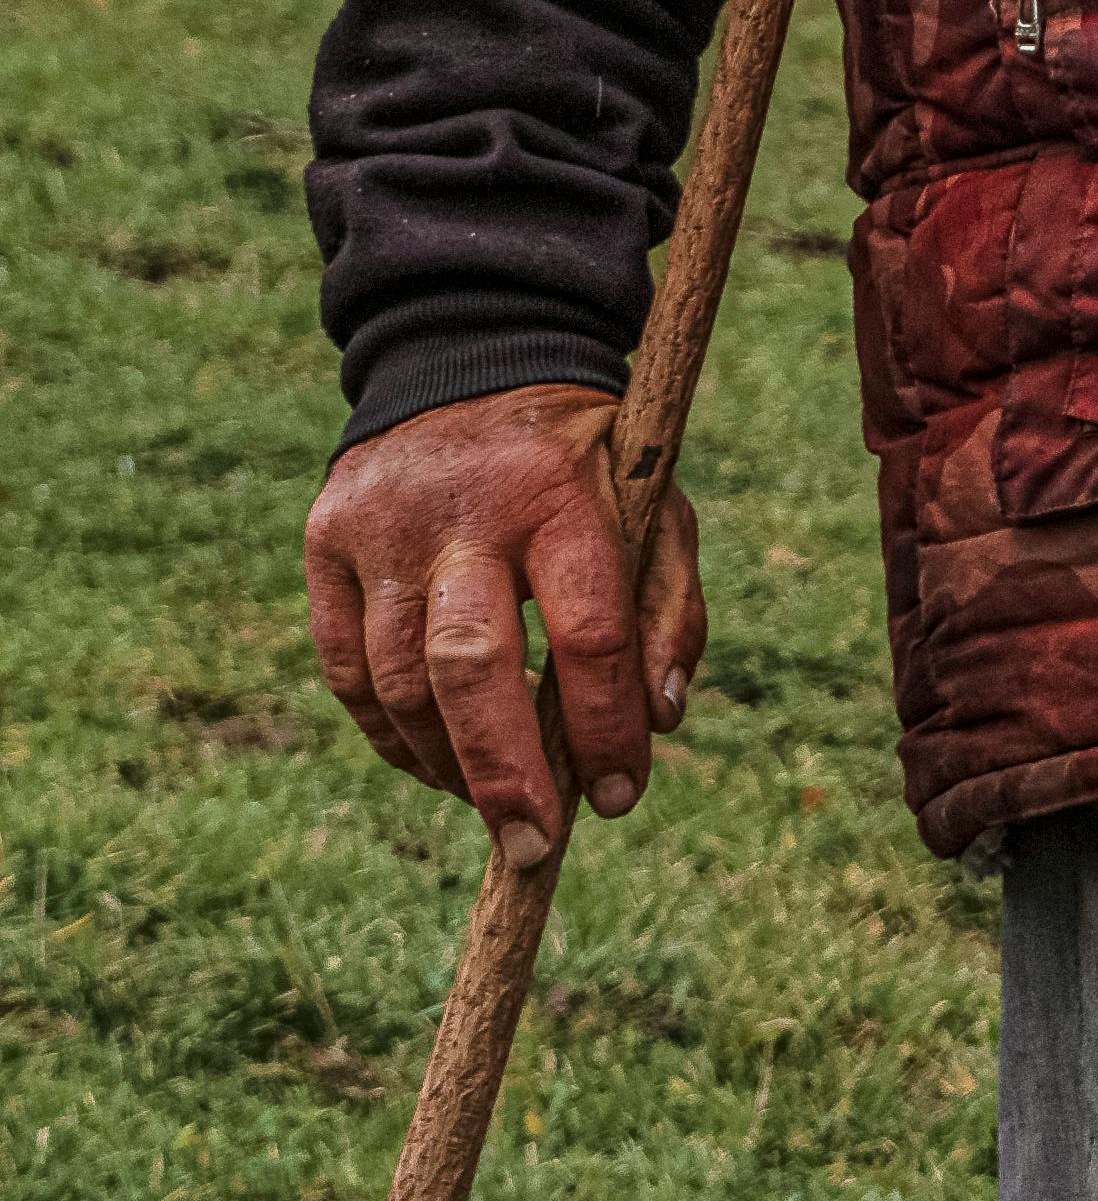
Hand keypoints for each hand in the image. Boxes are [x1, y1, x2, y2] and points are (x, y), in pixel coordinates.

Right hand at [303, 385, 704, 869]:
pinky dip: (388, 735)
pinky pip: (346, 669)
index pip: (587, 631)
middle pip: (469, 665)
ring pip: (398, 680)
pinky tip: (432, 761)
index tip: (620, 798)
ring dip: (446, 763)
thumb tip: (662, 722)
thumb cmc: (582, 460)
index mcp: (561, 491)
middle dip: (503, 773)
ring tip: (490, 803)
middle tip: (533, 848)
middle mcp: (464, 506)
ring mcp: (383, 523)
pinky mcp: (327, 538)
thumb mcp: (653, 502)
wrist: (475, 353)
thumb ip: (668, 609)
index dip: (606, 728)